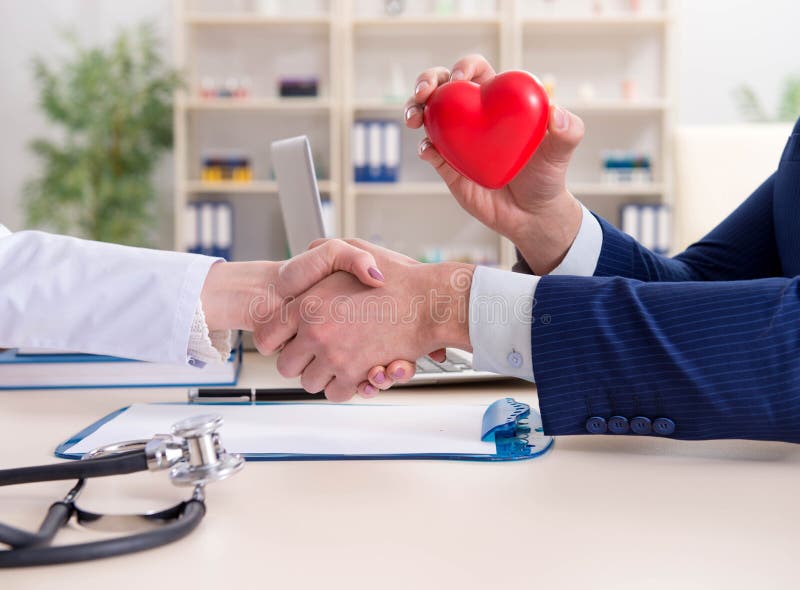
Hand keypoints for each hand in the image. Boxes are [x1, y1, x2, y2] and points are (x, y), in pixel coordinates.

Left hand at [260, 239, 473, 401]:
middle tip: (315, 352)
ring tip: (337, 360)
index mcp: (307, 305)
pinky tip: (353, 370)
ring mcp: (335, 356)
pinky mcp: (356, 374)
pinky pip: (336, 393)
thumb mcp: (352, 247)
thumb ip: (323, 251)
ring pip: (310, 383)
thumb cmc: (398, 278)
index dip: (276, 342)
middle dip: (300, 362)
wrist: (429, 302)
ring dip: (323, 375)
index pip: (267, 337)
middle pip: (287, 366)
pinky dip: (344, 386)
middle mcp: (316, 333)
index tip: (287, 341)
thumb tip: (307, 255)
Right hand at [405, 54, 584, 273]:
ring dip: (415, 109)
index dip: (464, 67)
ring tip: (414, 118)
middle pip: (443, 86)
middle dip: (427, 81)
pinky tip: (428, 150)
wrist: (531, 214)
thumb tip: (557, 113)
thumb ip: (567, 131)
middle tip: (424, 93)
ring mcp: (457, 139)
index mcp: (498, 99)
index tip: (460, 79)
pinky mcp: (447, 165)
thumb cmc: (547, 176)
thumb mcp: (562, 153)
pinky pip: (431, 150)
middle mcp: (474, 114)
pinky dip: (425, 146)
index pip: (476, 71)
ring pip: (429, 114)